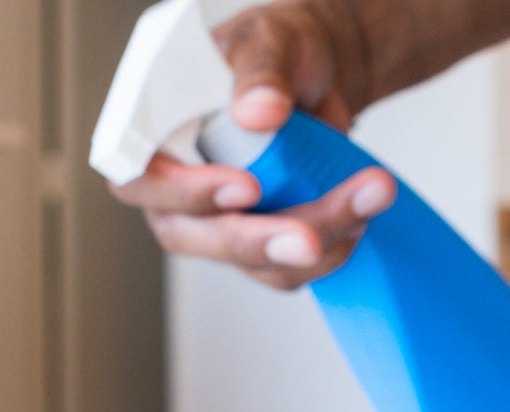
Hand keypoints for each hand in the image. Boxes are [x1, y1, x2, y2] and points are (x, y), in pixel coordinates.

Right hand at [110, 0, 396, 289]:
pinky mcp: (258, 243)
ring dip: (316, 242)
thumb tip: (259, 113)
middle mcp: (174, 187)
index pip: (138, 177)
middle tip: (312, 238)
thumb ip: (260, 73)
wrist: (317, 74)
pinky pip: (286, 270)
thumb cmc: (275, 53)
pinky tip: (361, 214)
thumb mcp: (268, 42)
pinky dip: (332, 249)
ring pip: (252, 262)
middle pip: (193, 236)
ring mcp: (215, 222)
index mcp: (155, 133)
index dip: (182, 191)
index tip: (245, 188)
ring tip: (371, 195)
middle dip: (258, 241)